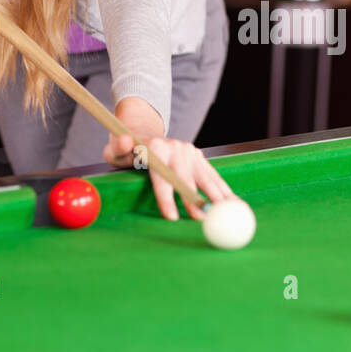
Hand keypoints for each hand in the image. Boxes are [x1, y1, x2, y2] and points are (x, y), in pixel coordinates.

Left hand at [104, 131, 234, 219]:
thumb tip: (125, 141)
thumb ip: (118, 148)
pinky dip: (224, 190)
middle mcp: (176, 148)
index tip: (171, 217)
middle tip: (203, 220)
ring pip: (206, 177)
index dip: (167, 198)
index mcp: (156, 148)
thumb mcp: (115, 149)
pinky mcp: (199, 156)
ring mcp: (190, 152)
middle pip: (187, 179)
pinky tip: (235, 203)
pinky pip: (213, 176)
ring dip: (218, 196)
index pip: (161, 177)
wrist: (144, 131)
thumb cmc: (128, 150)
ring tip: (229, 213)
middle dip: (195, 201)